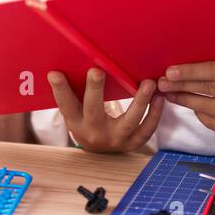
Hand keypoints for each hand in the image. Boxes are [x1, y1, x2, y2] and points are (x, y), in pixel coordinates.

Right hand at [47, 68, 163, 152]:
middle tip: (97, 71)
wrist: (100, 152)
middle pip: (93, 111)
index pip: (65, 105)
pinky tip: (159, 97)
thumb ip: (74, 92)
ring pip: (129, 122)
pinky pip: (147, 130)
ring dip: (140, 101)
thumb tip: (65, 61)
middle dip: (95, 90)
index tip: (55, 74)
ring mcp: (115, 140)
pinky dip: (155, 114)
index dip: (60, 90)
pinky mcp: (133, 143)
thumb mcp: (76, 111)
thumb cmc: (87, 121)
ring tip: (148, 83)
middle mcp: (94, 133)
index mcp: (76, 123)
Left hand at [158, 60, 214, 144]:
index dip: (190, 71)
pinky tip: (193, 109)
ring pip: (208, 108)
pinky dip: (203, 116)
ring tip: (171, 95)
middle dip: (181, 86)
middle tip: (162, 83)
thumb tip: (197, 70)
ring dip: (187, 101)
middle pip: (208, 89)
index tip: (170, 71)